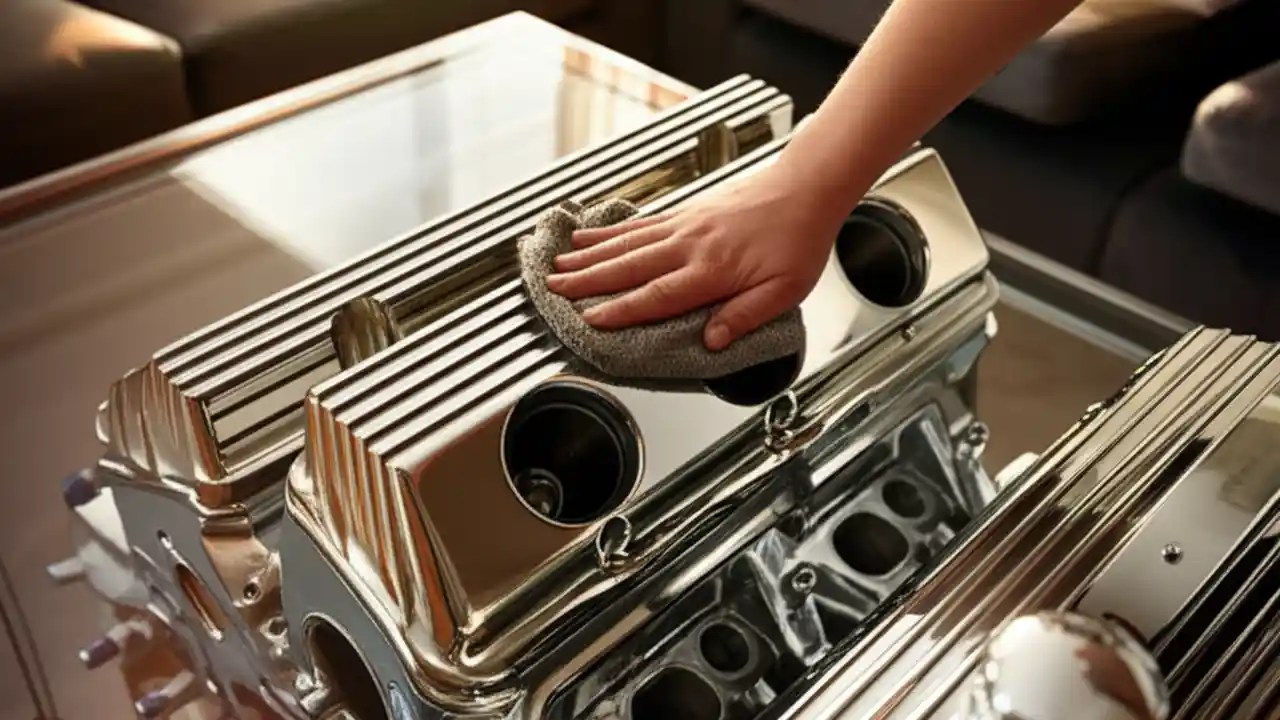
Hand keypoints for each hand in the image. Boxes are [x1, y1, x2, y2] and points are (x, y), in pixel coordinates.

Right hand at [545, 163, 848, 350]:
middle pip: (629, 266)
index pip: (656, 296)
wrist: (806, 189)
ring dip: (589, 255)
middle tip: (553, 289)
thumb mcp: (784, 290)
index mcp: (712, 270)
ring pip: (626, 243)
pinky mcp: (686, 211)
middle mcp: (690, 245)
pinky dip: (610, 231)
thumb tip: (712, 342)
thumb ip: (745, 316)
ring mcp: (684, 225)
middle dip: (587, 280)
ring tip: (559, 264)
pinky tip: (589, 235)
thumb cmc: (799, 240)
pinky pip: (639, 224)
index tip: (589, 319)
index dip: (620, 310)